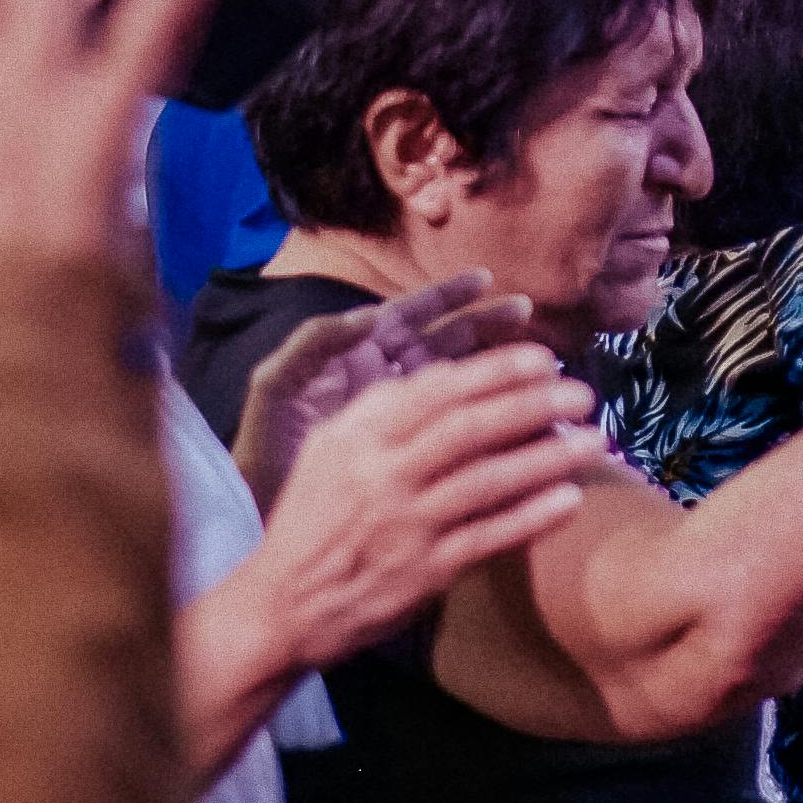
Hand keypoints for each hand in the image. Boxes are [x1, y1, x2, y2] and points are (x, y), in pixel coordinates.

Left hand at [227, 271, 547, 514]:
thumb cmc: (265, 450)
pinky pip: (461, 430)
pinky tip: (522, 414)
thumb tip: (366, 314)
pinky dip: (489, 418)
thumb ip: (312, 345)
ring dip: (496, 369)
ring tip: (538, 360)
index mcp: (358, 359)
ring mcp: (407, 421)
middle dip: (486, 325)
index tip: (485, 280)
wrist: (268, 521)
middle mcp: (388, 383)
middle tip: (526, 312)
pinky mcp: (421, 456)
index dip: (448, 297)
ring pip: (461, 383)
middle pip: (447, 343)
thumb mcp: (275, 391)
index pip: (411, 317)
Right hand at [227, 342, 602, 667]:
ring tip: (596, 441)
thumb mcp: (328, 450)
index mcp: (358, 438)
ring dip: (548, 458)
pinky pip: (489, 539)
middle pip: (469, 429)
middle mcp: (382, 477)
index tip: (546, 359)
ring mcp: (405, 527)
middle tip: (583, 394)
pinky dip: (532, 517)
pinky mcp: (423, 573)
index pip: (437, 390)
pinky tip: (570, 499)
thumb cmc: (313, 519)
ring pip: (487, 482)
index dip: (496, 370)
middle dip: (533, 405)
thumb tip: (451, 375)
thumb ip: (381, 410)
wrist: (280, 606)